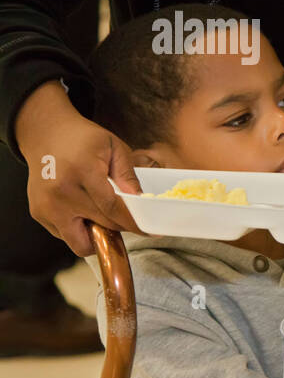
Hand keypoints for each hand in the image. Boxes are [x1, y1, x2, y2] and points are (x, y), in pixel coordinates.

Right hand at [13, 80, 141, 256]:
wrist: (45, 134)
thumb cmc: (83, 139)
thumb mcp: (114, 147)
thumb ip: (128, 175)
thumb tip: (141, 202)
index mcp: (82, 172)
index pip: (113, 208)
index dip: (134, 223)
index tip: (150, 231)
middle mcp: (61, 192)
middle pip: (102, 226)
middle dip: (120, 227)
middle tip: (127, 217)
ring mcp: (46, 206)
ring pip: (81, 243)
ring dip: (97, 235)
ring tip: (101, 214)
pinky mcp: (38, 213)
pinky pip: (66, 235)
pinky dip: (79, 229)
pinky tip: (82, 209)